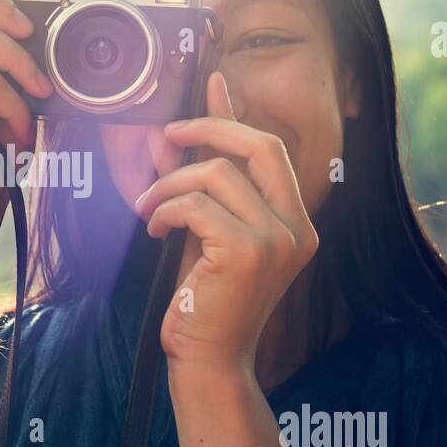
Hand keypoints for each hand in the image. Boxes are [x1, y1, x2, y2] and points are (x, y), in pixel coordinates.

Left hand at [133, 71, 318, 373]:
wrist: (207, 361)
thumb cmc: (204, 300)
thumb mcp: (210, 231)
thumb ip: (210, 184)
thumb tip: (194, 124)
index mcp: (298, 222)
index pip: (270, 149)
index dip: (236, 114)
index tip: (209, 86)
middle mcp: (298, 229)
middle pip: (259, 145)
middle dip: (209, 128)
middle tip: (168, 133)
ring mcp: (278, 241)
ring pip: (216, 175)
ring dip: (169, 185)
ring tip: (148, 209)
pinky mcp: (247, 253)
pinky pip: (196, 205)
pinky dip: (165, 210)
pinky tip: (155, 229)